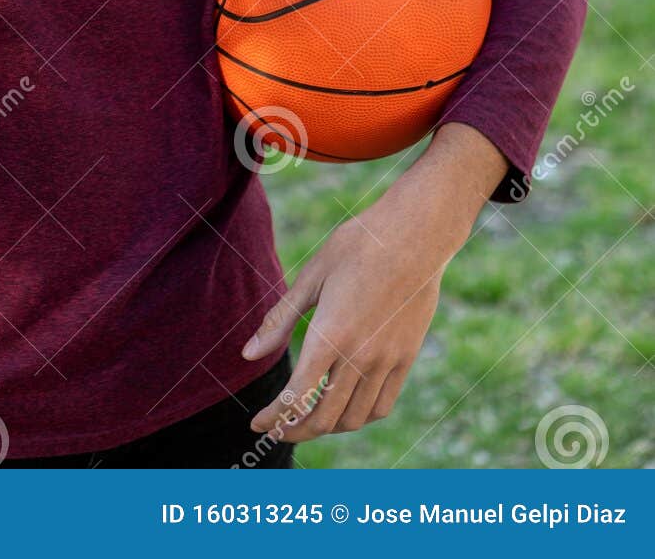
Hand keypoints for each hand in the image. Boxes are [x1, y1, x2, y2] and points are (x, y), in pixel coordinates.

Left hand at [242, 123, 506, 442]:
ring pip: (353, 419)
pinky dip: (359, 417)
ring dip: (325, 427)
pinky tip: (345, 406)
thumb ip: (279, 319)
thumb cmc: (358, 245)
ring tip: (307, 418)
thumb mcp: (312, 275)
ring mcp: (387, 360)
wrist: (416, 234)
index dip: (273, 418)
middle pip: (323, 418)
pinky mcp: (406, 357)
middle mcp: (359, 356)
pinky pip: (381, 405)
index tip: (257, 424)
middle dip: (293, 430)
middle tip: (276, 426)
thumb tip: (247, 354)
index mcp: (330, 335)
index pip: (296, 398)